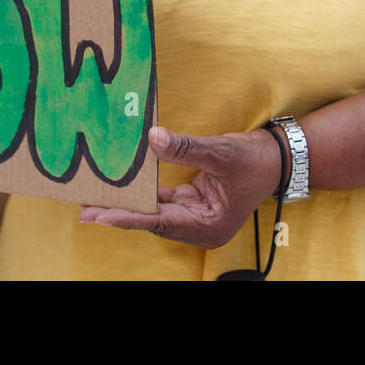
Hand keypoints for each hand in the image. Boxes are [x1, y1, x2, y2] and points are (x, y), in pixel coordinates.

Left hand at [78, 125, 285, 248]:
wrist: (279, 158)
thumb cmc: (255, 159)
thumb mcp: (220, 151)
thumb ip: (185, 147)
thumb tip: (152, 138)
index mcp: (208, 226)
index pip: (159, 221)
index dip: (128, 217)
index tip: (100, 215)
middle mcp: (199, 227)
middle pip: (152, 220)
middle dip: (120, 212)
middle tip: (85, 208)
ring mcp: (196, 216)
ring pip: (154, 211)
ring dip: (128, 203)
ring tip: (94, 199)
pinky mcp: (193, 202)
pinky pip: (163, 200)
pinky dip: (144, 194)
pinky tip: (122, 186)